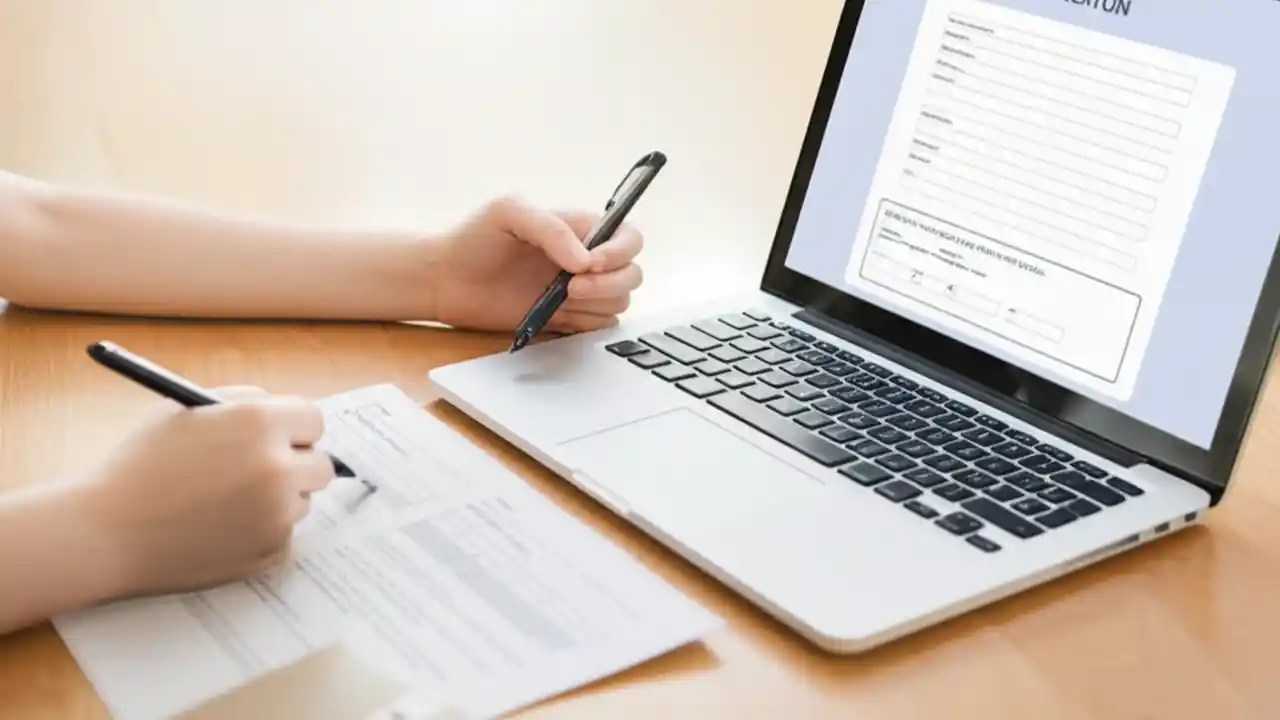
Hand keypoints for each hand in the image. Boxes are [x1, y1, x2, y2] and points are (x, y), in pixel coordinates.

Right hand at [79, 387, 333, 597]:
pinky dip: (262, 532)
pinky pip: (284, 535)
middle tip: (262, 471)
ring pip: (302, 501)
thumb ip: (241, 402)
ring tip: (223, 503)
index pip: (313, 419)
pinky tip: (221, 529)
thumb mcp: (185, 411)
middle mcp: (278, 468)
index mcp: (259, 424)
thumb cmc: (140, 467)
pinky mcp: (271, 552)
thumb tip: (281, 409)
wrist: (105, 533)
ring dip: (278, 500)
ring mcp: (278, 515)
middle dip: (296, 465)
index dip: (294, 428)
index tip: (282, 437)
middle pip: (320, 464)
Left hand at [431, 196, 643, 332]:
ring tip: (560, 299)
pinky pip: (598, 326)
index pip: (627, 237)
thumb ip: (551, 228)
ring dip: (599, 302)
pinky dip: (588, 324)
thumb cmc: (473, 237)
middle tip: (571, 287)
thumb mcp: (508, 212)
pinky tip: (559, 316)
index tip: (590, 262)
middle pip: (631, 273)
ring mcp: (577, 291)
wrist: (445, 280)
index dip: (619, 251)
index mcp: (579, 228)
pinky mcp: (565, 319)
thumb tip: (584, 261)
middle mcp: (585, 259)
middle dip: (610, 283)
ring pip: (619, 302)